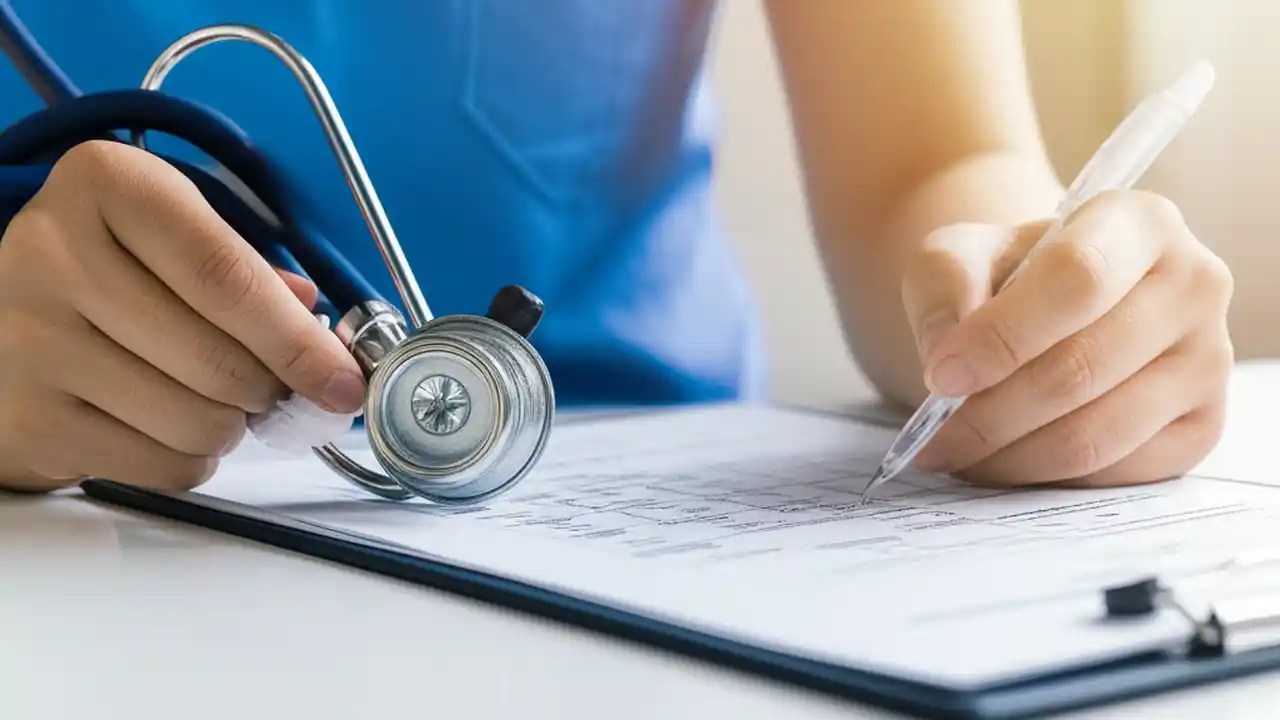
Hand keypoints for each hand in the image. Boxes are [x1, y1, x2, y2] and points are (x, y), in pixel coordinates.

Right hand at [0, 141, 365, 491]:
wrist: (1, 316)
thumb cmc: (110, 271)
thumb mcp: (176, 235)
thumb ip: (252, 275)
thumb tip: (327, 346)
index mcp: (108, 185)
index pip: (226, 276)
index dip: (297, 340)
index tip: (343, 381)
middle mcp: (53, 253)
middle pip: (219, 360)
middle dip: (270, 389)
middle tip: (270, 385)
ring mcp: (28, 339)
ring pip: (196, 420)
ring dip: (231, 425)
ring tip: (211, 399)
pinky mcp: (24, 418)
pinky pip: (160, 465)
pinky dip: (192, 457)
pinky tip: (169, 425)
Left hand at [901, 190, 1233, 486]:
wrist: (1048, 313)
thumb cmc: (1006, 277)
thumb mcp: (958, 255)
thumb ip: (944, 286)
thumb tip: (946, 359)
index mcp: (1139, 223)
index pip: (1077, 279)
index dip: (1002, 336)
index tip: (941, 377)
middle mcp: (1193, 286)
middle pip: (1082, 368)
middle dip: (990, 414)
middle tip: (932, 435)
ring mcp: (1207, 361)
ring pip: (1096, 433)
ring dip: (1008, 456)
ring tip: (954, 452)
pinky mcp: (1201, 427)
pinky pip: (1113, 473)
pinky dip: (1043, 478)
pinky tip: (999, 462)